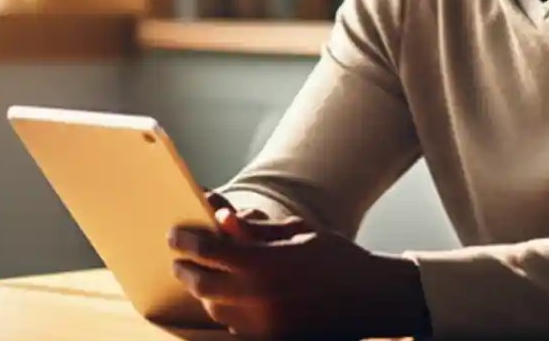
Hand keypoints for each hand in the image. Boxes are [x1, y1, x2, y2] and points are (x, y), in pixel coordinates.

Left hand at [169, 199, 427, 338]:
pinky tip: (233, 300)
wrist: (373, 298)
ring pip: (215, 309)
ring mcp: (265, 326)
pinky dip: (228, 312)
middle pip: (202, 285)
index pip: (209, 250)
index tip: (174, 234)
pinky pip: (235, 328)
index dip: (186, 240)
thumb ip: (256, 230)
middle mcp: (260, 298)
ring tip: (206, 278)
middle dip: (187, 270)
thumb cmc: (337, 258)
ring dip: (206, 293)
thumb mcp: (298, 232)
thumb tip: (222, 219)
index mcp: (266, 263)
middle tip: (181, 260)